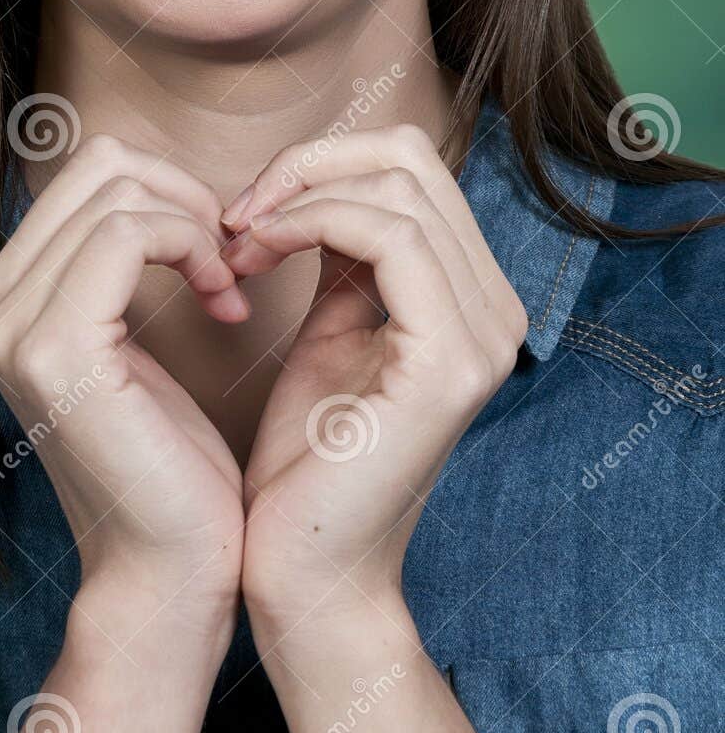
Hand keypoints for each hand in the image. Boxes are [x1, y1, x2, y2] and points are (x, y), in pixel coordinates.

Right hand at [0, 134, 247, 687]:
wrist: (170, 575)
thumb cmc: (170, 465)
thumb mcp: (129, 342)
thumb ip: (112, 265)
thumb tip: (147, 178)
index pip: (87, 173)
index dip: (169, 192)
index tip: (218, 255)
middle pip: (99, 165)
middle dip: (184, 197)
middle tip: (230, 262)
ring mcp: (10, 326)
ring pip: (119, 191)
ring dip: (196, 227)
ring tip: (228, 289)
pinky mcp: (55, 349)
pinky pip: (130, 233)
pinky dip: (195, 249)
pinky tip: (226, 306)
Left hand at [221, 123, 527, 630]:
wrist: (304, 573)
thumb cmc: (304, 462)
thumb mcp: (331, 333)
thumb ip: (345, 259)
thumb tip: (319, 185)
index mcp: (473, 299)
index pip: (411, 167)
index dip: (320, 163)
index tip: (245, 210)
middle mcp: (497, 311)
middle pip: (411, 158)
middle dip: (307, 165)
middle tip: (236, 215)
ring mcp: (485, 337)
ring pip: (398, 187)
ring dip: (297, 196)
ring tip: (236, 242)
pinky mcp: (450, 364)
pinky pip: (389, 237)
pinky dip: (309, 223)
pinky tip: (255, 254)